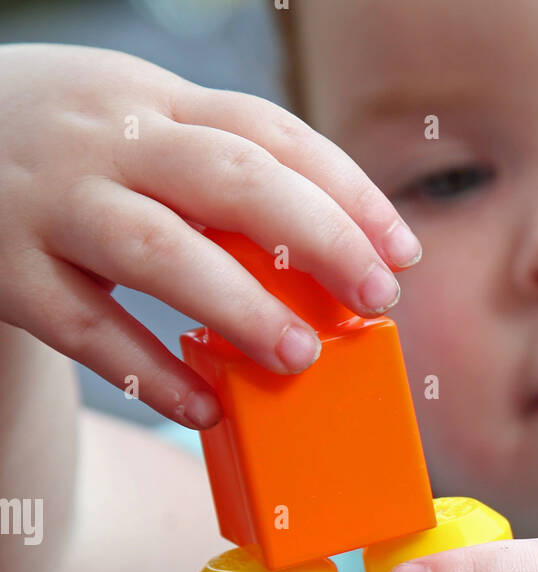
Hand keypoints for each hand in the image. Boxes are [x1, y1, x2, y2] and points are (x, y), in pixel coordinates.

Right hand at [0, 44, 420, 425]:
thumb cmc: (62, 151)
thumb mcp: (130, 128)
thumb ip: (211, 173)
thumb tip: (326, 257)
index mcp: (149, 100)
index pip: (266, 131)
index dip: (344, 191)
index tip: (401, 252)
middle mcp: (103, 143)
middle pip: (229, 178)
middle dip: (318, 238)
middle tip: (375, 299)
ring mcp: (50, 207)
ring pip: (157, 251)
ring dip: (240, 305)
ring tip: (301, 357)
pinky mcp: (9, 275)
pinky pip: (86, 331)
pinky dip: (149, 373)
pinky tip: (203, 407)